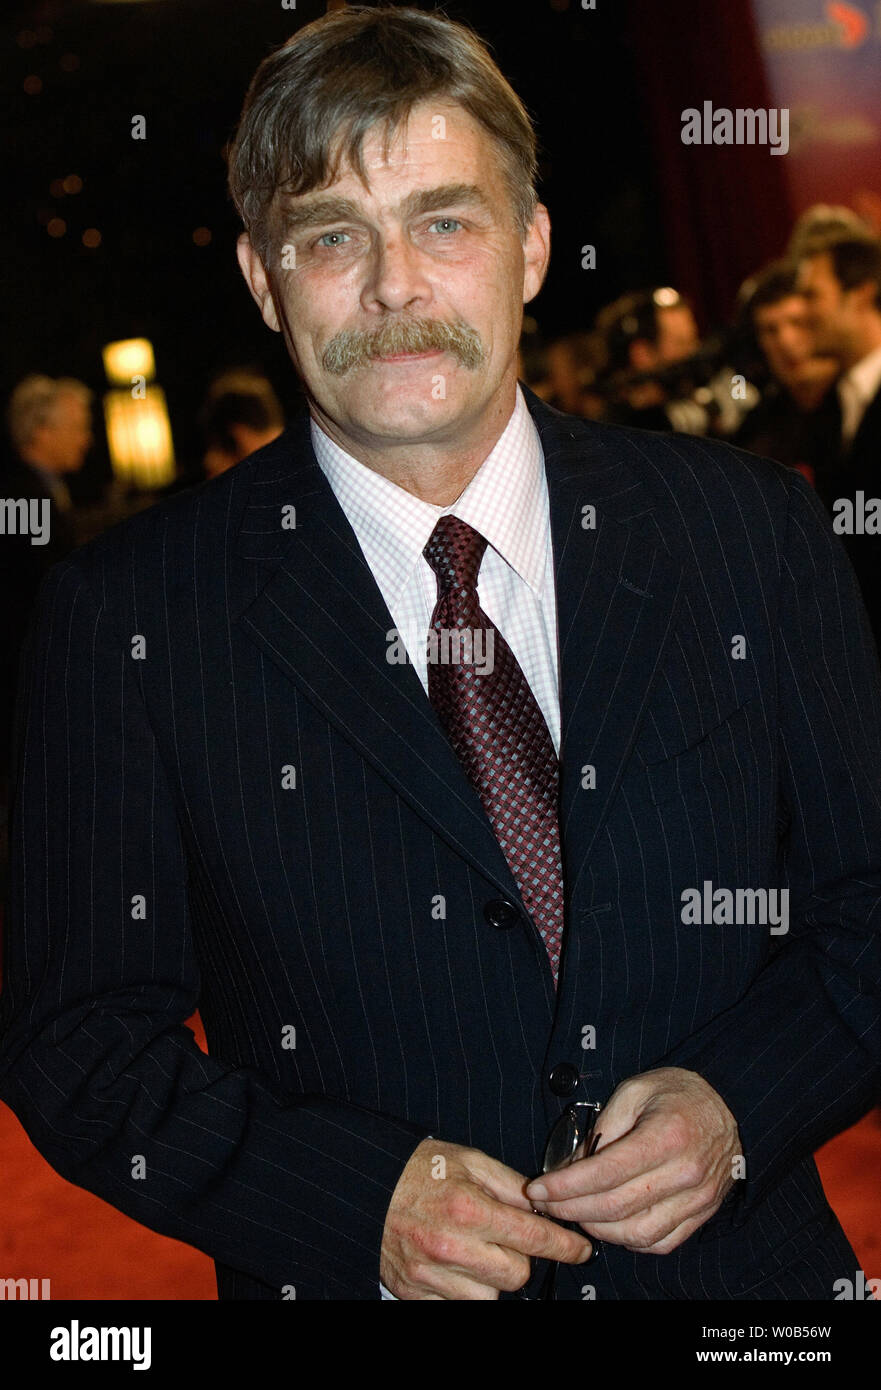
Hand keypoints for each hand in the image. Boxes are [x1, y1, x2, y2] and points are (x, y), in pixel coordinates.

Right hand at [380, 1137, 593, 1298]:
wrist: (366, 1187)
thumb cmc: (418, 1170)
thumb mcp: (470, 1160)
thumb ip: (511, 1184)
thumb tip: (545, 1204)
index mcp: (468, 1209)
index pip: (534, 1237)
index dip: (565, 1246)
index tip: (580, 1250)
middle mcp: (451, 1247)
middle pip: (517, 1275)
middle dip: (521, 1258)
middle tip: (506, 1238)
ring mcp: (431, 1276)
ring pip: (490, 1296)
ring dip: (492, 1277)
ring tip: (474, 1249)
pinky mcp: (415, 1293)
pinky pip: (459, 1305)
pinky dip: (464, 1289)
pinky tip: (455, 1264)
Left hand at [526, 1067, 740, 1254]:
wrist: (727, 1106)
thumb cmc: (678, 1094)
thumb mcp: (635, 1090)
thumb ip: (603, 1126)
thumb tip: (572, 1164)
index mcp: (667, 1136)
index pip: (606, 1173)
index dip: (566, 1185)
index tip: (539, 1188)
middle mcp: (685, 1173)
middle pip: (616, 1207)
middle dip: (571, 1209)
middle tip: (546, 1203)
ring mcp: (697, 1199)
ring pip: (636, 1233)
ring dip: (597, 1229)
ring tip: (574, 1212)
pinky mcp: (701, 1215)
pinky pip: (659, 1242)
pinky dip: (627, 1240)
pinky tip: (609, 1224)